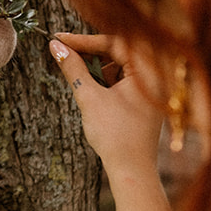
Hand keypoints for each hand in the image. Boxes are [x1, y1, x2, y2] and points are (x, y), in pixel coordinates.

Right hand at [49, 31, 163, 180]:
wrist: (132, 170)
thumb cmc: (115, 135)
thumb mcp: (89, 98)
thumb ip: (73, 68)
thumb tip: (55, 47)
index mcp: (149, 71)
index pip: (114, 42)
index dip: (84, 40)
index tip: (58, 40)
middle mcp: (155, 75)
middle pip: (118, 50)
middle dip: (90, 51)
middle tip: (63, 51)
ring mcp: (151, 87)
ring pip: (120, 64)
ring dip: (97, 66)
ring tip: (76, 72)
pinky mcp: (145, 99)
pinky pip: (124, 78)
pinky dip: (106, 78)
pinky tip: (91, 87)